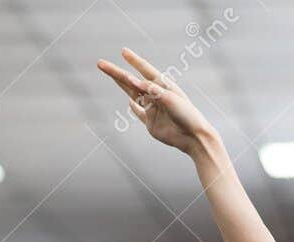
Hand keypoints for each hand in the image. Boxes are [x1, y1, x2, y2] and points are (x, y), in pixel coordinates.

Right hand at [97, 47, 215, 153]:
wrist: (193, 138)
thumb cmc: (186, 114)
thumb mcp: (169, 99)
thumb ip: (150, 90)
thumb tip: (131, 80)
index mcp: (162, 85)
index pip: (144, 69)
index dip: (133, 60)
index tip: (122, 51)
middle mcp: (155, 95)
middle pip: (131, 81)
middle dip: (116, 72)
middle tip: (100, 63)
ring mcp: (152, 109)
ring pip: (132, 94)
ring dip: (121, 85)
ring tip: (110, 74)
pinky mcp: (151, 124)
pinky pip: (139, 113)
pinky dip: (133, 108)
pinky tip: (128, 101)